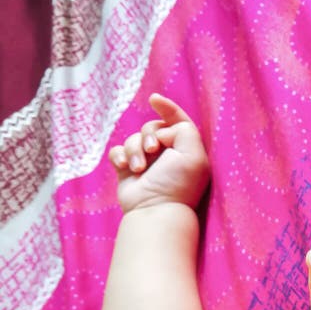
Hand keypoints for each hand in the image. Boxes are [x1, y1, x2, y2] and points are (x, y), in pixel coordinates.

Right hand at [109, 94, 209, 212]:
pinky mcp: (128, 169)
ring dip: (134, 149)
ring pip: (133, 137)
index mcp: (186, 150)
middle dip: (149, 135)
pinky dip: (120, 156)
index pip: (178, 121)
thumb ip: (184, 129)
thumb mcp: (193, 154)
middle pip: (152, 127)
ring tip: (139, 168)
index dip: (167, 108)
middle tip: (152, 151)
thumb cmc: (177, 184)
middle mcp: (167, 155)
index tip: (154, 99)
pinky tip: (125, 168)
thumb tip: (163, 129)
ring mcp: (147, 162)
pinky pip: (117, 151)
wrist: (154, 210)